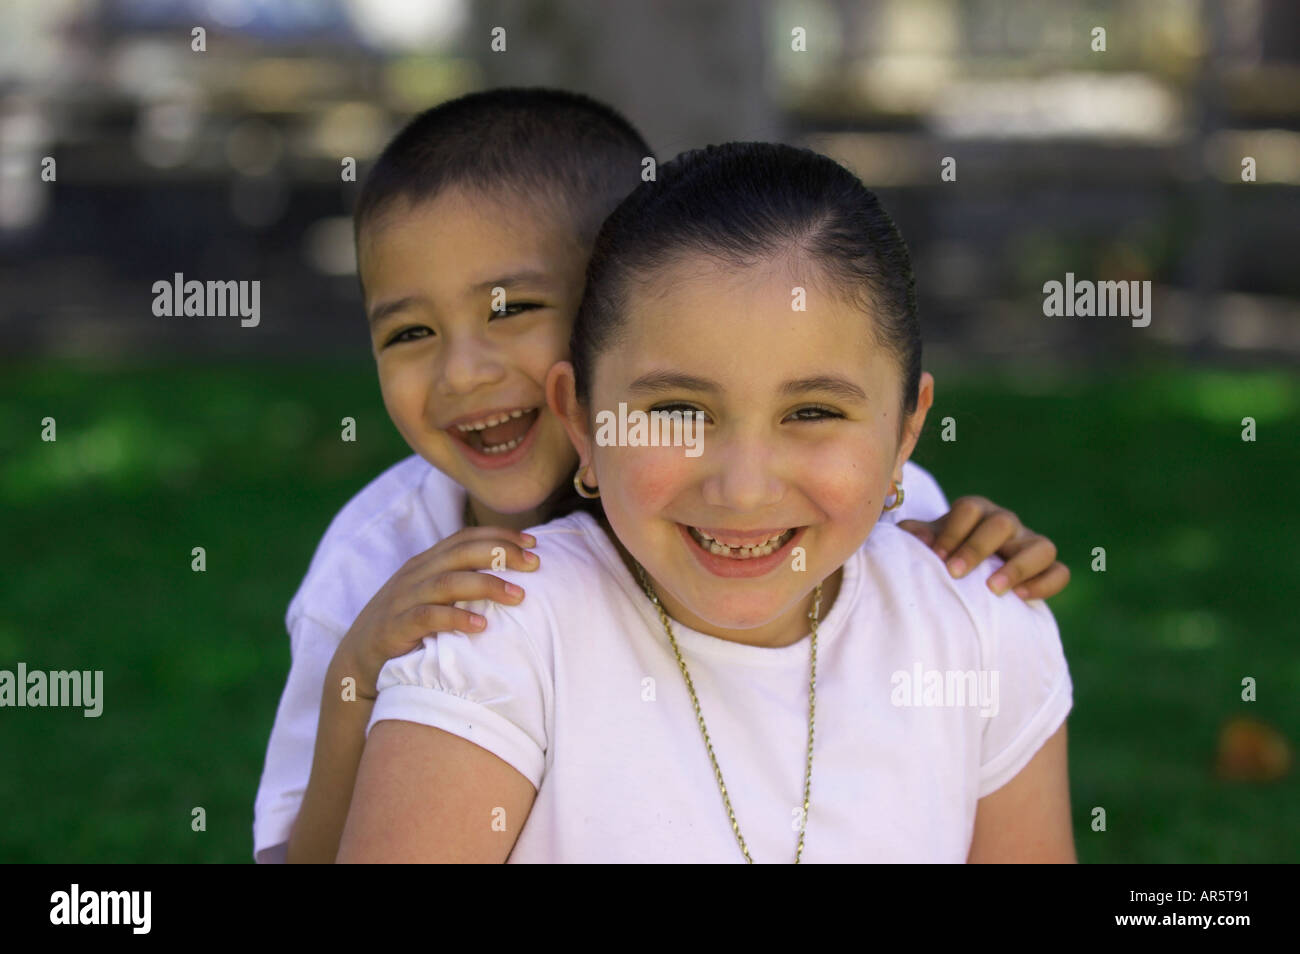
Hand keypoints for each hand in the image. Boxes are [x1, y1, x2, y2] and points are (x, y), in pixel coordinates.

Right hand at [336, 526, 538, 697]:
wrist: (358, 661)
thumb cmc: (406, 627)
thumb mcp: (432, 597)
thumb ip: (461, 583)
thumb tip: (509, 578)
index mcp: (426, 563)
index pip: (466, 537)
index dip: (500, 536)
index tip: (533, 542)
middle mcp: (416, 574)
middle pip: (462, 552)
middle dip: (502, 554)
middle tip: (535, 564)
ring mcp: (404, 598)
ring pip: (449, 581)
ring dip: (488, 586)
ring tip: (519, 596)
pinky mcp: (396, 626)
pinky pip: (428, 616)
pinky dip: (456, 618)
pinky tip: (482, 625)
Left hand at [897, 496, 1069, 599]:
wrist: (970, 570)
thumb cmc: (947, 552)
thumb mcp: (932, 542)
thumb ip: (919, 536)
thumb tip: (909, 534)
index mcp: (977, 511)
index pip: (970, 509)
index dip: (953, 531)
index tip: (935, 555)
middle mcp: (1007, 523)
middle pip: (1003, 523)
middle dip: (977, 548)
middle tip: (956, 573)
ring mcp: (1030, 544)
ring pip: (1041, 546)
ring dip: (1017, 567)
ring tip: (994, 589)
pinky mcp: (1046, 568)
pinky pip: (1059, 572)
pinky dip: (1045, 584)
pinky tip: (1021, 598)